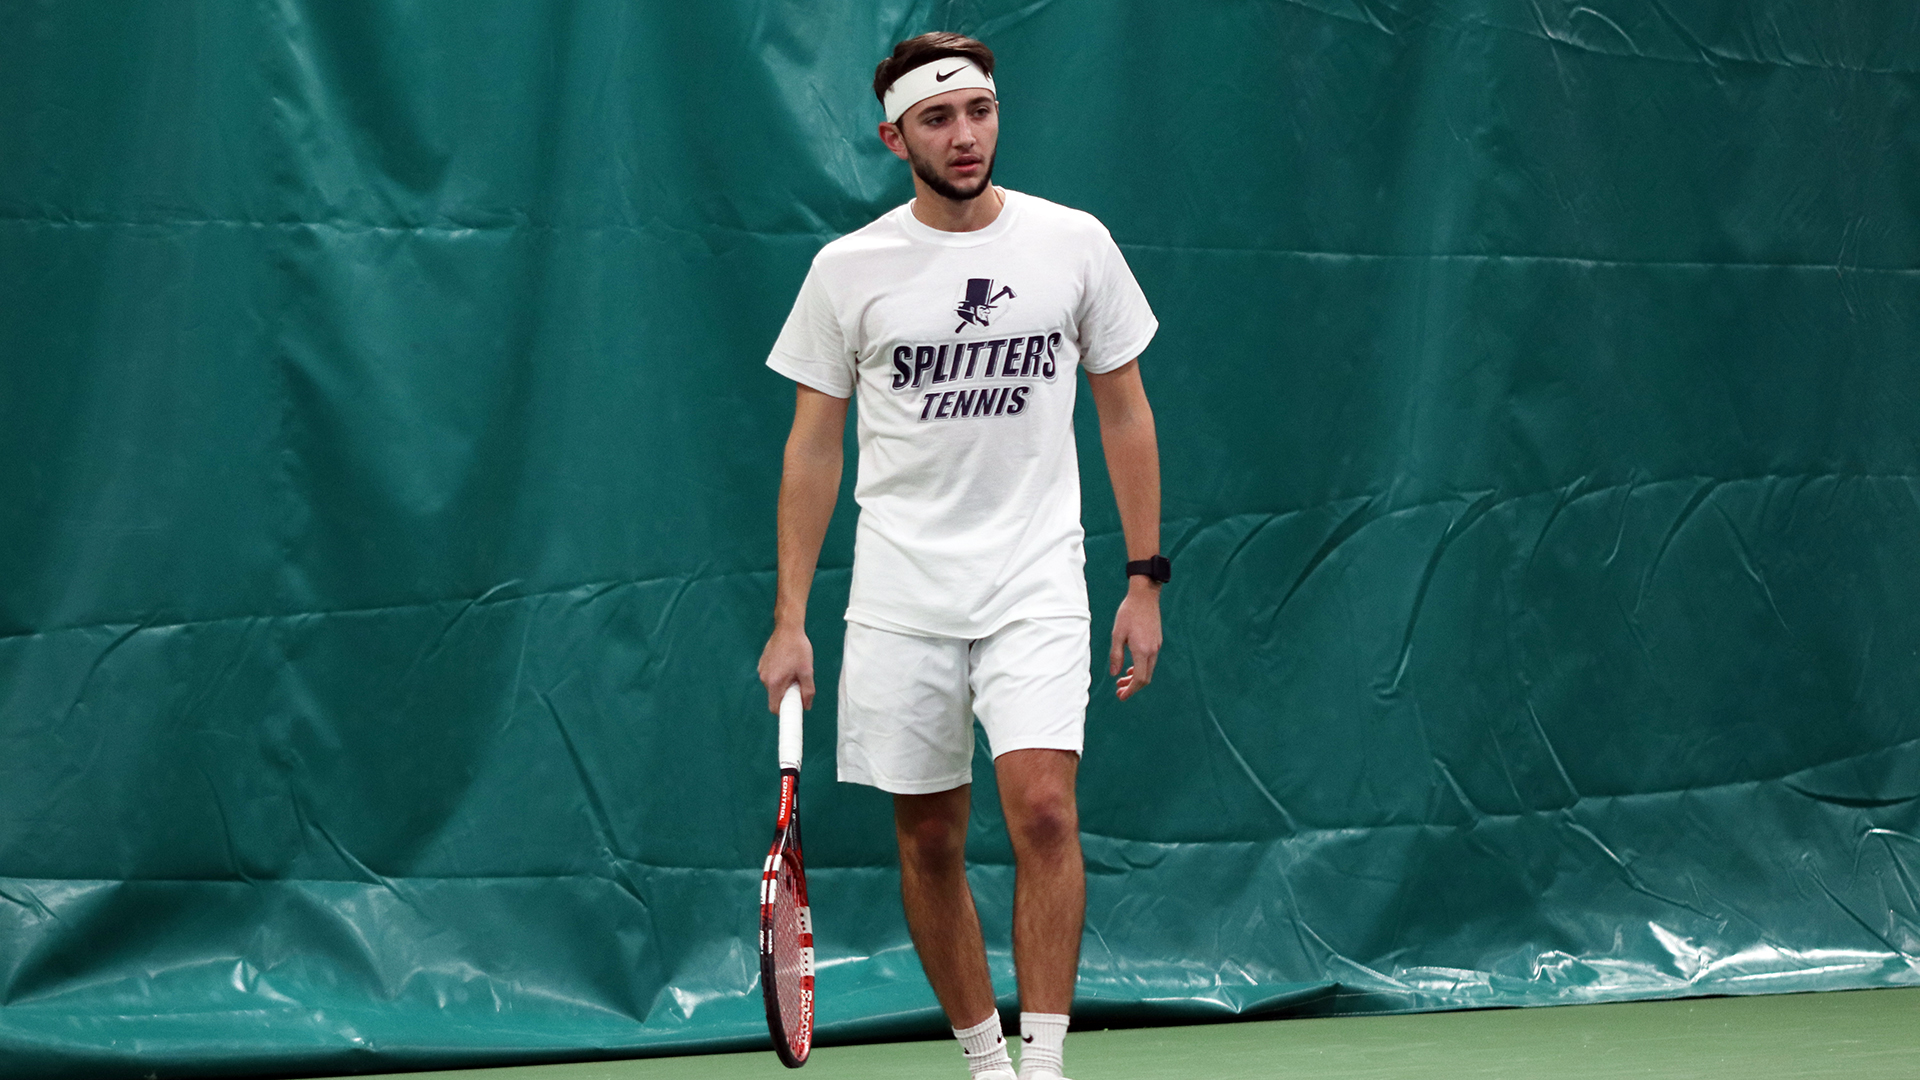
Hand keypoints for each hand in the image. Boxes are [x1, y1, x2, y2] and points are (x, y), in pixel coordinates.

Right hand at [758, 624, 815, 711]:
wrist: (787, 628)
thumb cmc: (798, 648)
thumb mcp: (807, 671)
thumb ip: (807, 691)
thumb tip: (806, 706)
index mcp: (775, 683)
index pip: (775, 708)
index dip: (785, 711)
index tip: (793, 709)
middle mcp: (765, 679)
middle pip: (775, 697)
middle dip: (787, 694)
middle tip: (798, 682)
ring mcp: (762, 671)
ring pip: (773, 686)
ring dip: (783, 683)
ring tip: (793, 669)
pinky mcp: (762, 664)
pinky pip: (771, 677)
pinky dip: (779, 675)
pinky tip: (787, 663)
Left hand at [1108, 580, 1161, 699]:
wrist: (1144, 596)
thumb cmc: (1128, 613)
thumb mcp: (1117, 634)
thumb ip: (1115, 656)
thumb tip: (1114, 674)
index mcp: (1142, 651)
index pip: (1139, 679)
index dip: (1130, 691)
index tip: (1121, 696)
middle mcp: (1152, 651)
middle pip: (1145, 678)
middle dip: (1132, 687)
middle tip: (1119, 690)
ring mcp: (1156, 646)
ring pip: (1148, 669)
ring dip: (1136, 677)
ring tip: (1122, 679)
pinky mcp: (1157, 641)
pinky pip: (1150, 661)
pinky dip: (1141, 667)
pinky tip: (1131, 666)